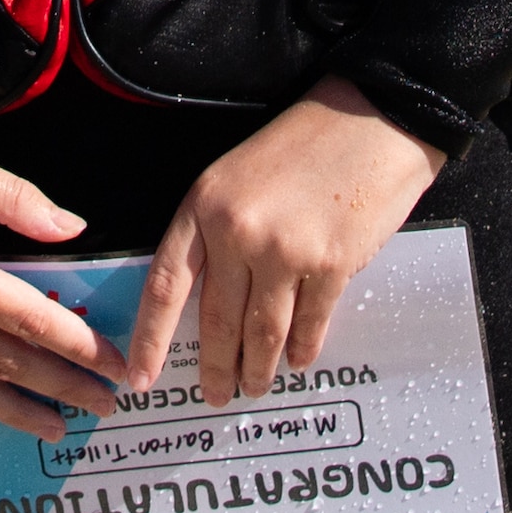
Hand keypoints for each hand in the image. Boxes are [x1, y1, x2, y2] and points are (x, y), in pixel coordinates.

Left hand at [125, 77, 447, 404]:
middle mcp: (237, 230)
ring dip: (258, 368)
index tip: (139, 377)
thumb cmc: (304, 145)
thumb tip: (204, 298)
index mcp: (204, 204)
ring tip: (255, 386)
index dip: (150, 339)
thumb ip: (216, 232)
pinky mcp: (330, 264)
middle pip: (215, 320)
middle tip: (215, 395)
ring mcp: (284, 250)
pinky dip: (302, 349)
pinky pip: (309, 325)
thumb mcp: (236, 176)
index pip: (164, 285)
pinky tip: (297, 361)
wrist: (373, 118)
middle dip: (214, 367)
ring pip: (261, 332)